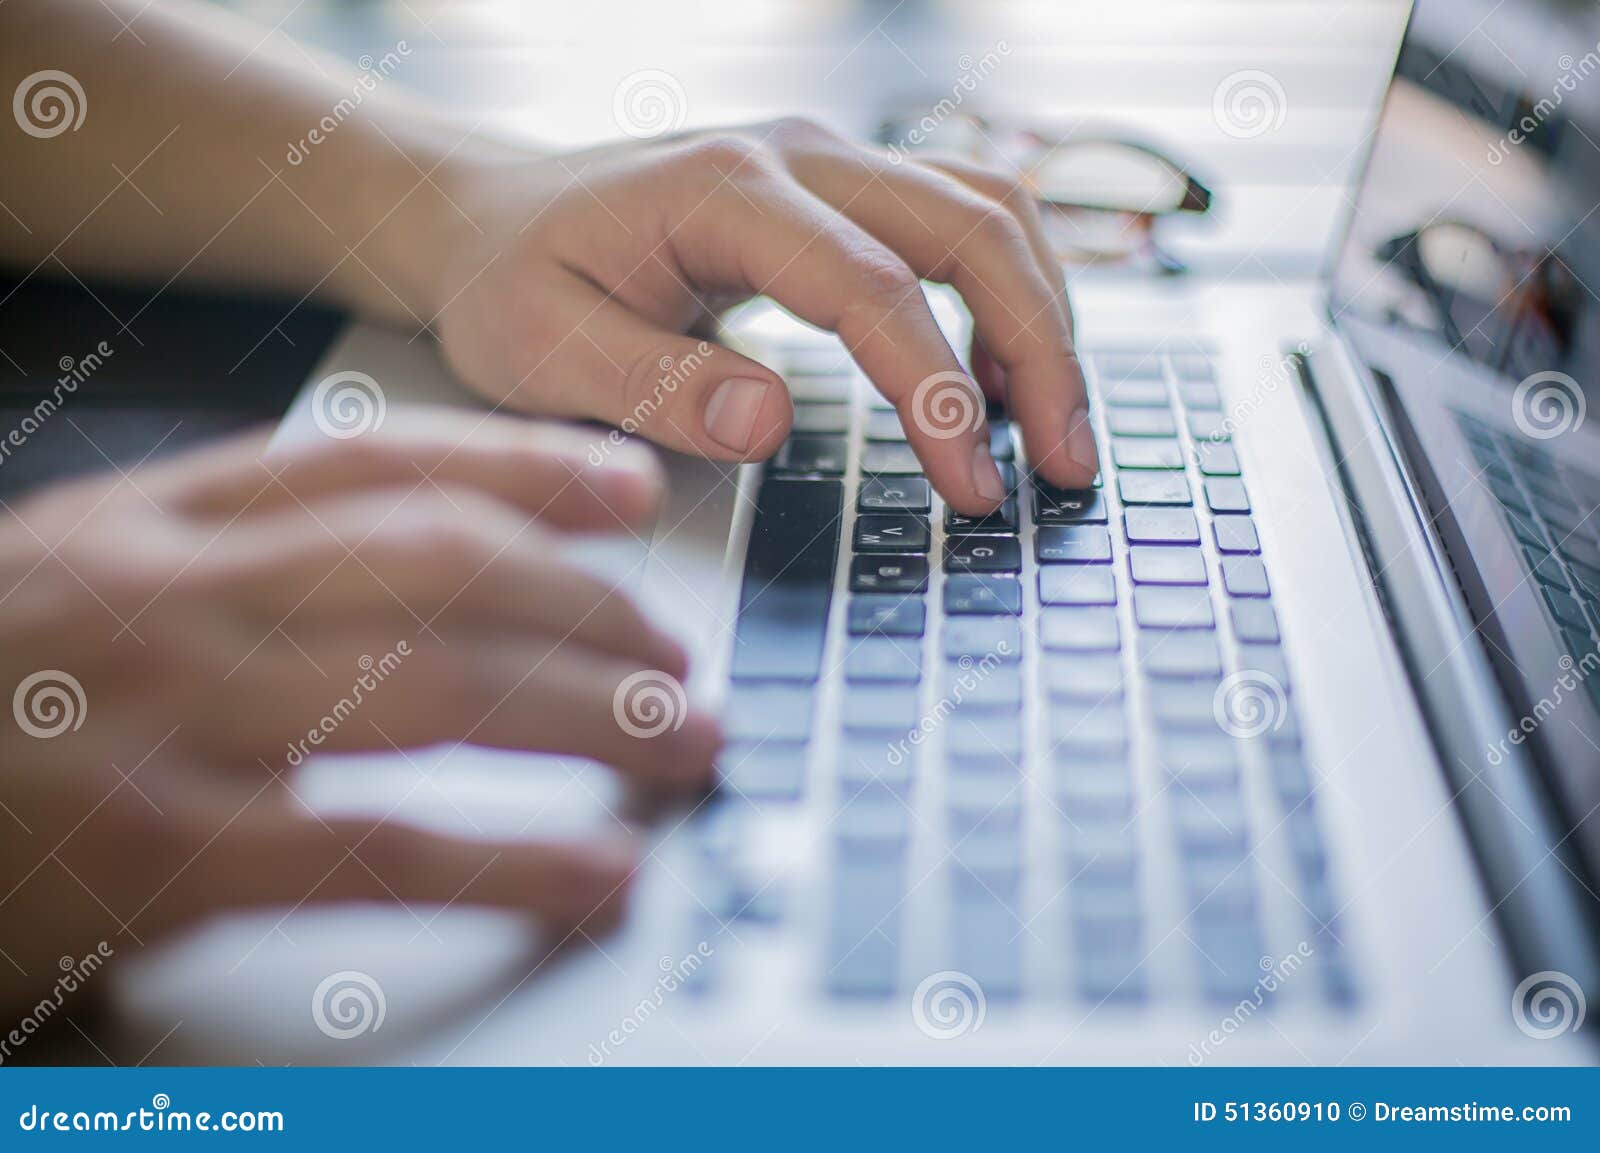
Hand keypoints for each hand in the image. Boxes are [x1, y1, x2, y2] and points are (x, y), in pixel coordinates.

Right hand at [0, 412, 720, 1018]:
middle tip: (679, 652)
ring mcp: (164, 717)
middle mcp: (174, 595)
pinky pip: (376, 847)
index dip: (526, 463)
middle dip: (590, 604)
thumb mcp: (80, 585)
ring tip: (680, 740)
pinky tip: (592, 876)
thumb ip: (222, 567)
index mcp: (156, 522)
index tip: (626, 486)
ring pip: (436, 682)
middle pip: (441, 563)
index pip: (380, 460)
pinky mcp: (152, 855)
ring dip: (587, 710)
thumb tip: (401, 581)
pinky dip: (509, 863)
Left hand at [423, 119, 1097, 514]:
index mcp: (723, 191)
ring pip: (989, 211)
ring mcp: (829, 163)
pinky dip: (1006, 299)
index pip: (871, 288)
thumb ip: (652, 384)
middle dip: (1042, 348)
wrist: (495, 217)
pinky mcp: (843, 193)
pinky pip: (961, 224)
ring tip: (1060, 432)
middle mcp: (798, 155)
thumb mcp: (540, 349)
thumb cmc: (513, 285)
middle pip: (971, 224)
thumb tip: (766, 424)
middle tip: (1069, 466)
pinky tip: (997, 385)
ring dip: (1044, 317)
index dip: (937, 392)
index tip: (971, 487)